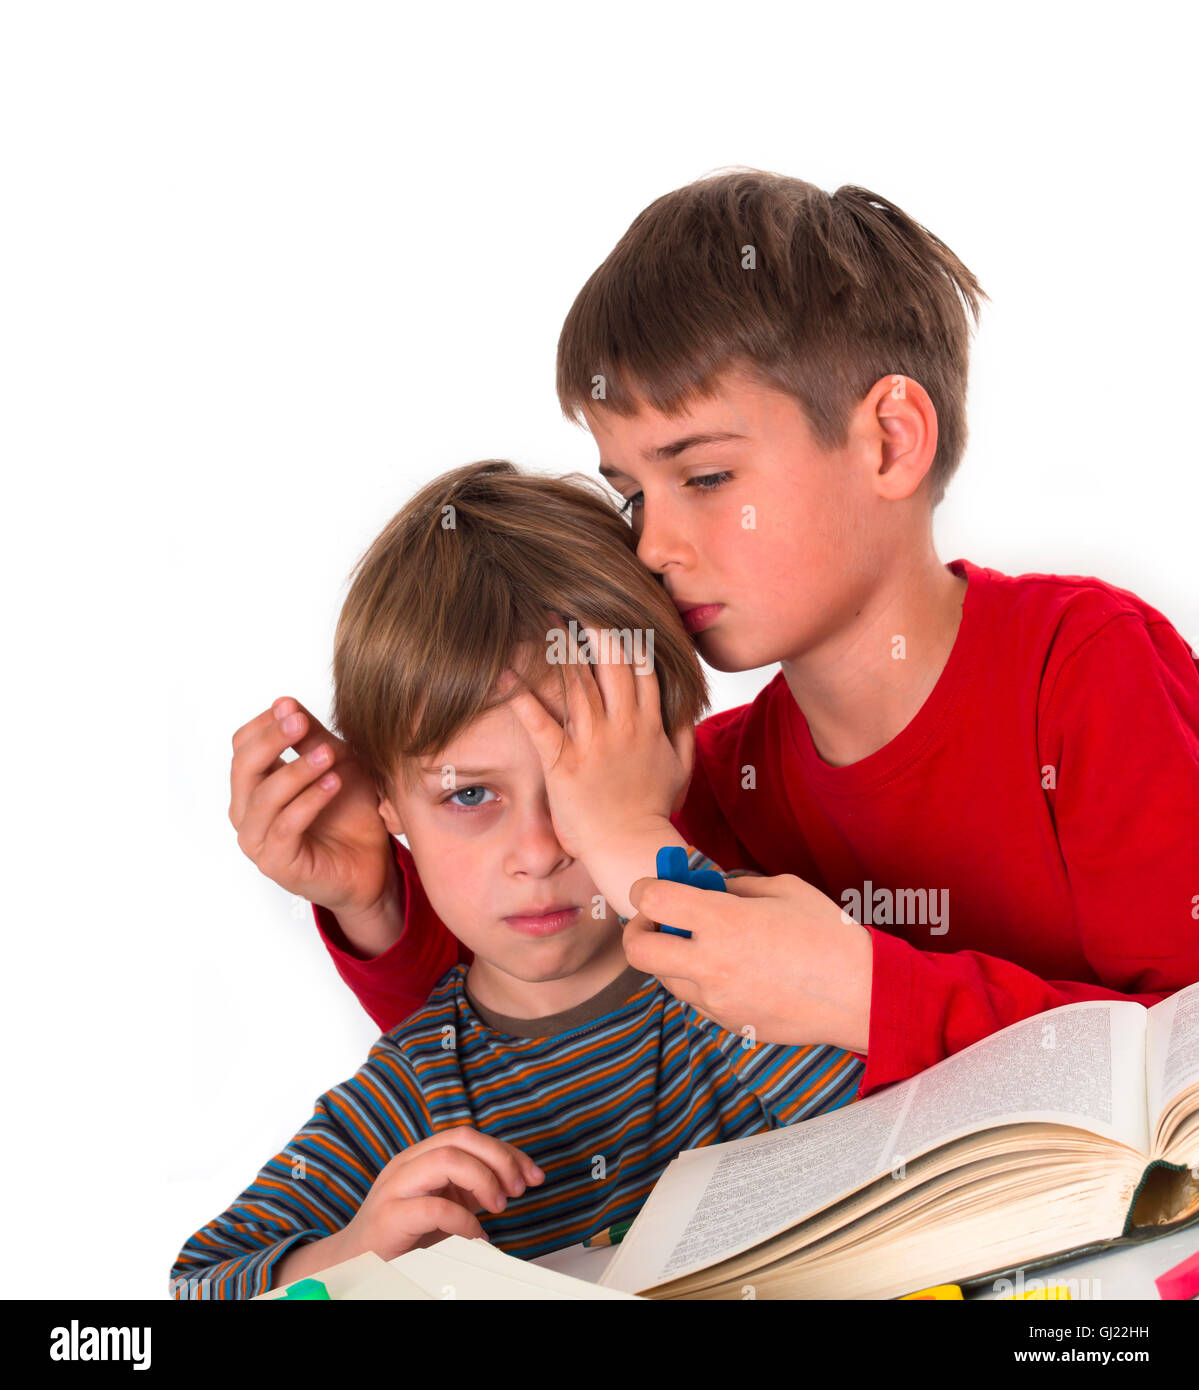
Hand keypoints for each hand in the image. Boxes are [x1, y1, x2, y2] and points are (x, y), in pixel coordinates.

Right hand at [229, 697, 398, 928]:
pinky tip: (333, 783)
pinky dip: (309, 802)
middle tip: (300, 723)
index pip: (242, 746)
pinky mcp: (277, 864)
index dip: (265, 724)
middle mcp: (247, 812)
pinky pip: (285, 827)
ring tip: (328, 755)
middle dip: (272, 740)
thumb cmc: (351, 813)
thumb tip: (285, 702)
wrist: (374, 862)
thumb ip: (311, 736)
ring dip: (296, 771)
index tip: (292, 707)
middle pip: (244, 767)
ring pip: (263, 798)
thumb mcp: (337, 763)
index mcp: (255, 784)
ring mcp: (258, 840)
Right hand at [336, 1127, 546, 1261]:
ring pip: (447, 1160)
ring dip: (484, 1181)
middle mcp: (407, 1163)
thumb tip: (516, 1179)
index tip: (533, 1175)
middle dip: (500, 1159)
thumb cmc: (402, 1233)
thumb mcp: (444, 1202)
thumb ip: (471, 1187)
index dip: (506, 1151)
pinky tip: (475, 1235)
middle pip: (460, 1138)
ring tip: (499, 1207)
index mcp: (421, 1155)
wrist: (353, 1262)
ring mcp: (395, 1187)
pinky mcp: (389, 1217)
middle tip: (519, 1189)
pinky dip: (464, 1221)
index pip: (468, 1136)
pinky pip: (435, 1208)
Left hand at [501, 623, 693, 912]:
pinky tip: (504, 674)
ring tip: (544, 617)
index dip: (628, 636)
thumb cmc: (654, 812)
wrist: (632, 846)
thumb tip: (685, 705)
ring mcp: (593, 742)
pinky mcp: (564, 762)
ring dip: (559, 648)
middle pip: (611, 664)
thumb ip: (682, 733)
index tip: (613, 610)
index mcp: (649, 725)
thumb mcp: (681, 769)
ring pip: (577, 683)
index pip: (641, 669)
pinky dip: (520, 697)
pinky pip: (540, 723)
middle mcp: (622, 726)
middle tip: (576, 598)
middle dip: (595, 627)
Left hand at [621, 872, 873, 1052]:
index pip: (651, 900)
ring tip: (706, 944)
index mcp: (722, 922)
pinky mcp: (728, 1023)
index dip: (647, 888)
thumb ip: (735, 888)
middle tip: (660, 921)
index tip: (658, 887)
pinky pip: (695, 999)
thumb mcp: (783, 889)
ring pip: (665, 978)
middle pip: (639, 950)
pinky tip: (732, 970)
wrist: (862, 996)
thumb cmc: (829, 934)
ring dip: (672, 957)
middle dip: (639, 930)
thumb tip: (706, 889)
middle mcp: (710, 964)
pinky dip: (699, 981)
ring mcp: (716, 1000)